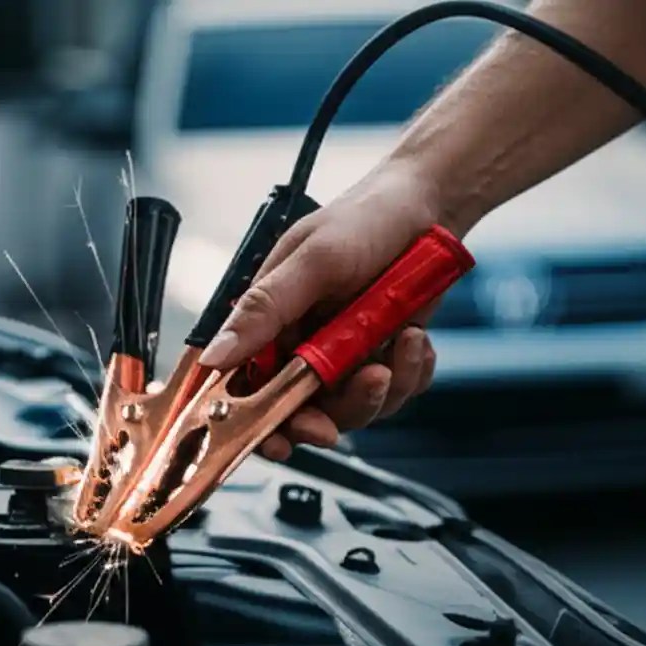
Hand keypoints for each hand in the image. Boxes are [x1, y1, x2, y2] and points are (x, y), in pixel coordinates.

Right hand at [197, 157, 446, 460]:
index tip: (279, 439)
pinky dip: (412, 373)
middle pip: (299, 411)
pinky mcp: (382, 359)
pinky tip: (416, 338)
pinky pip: (394, 393)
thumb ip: (264, 310)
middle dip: (333, 411)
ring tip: (403, 342)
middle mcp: (300, 344)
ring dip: (382, 388)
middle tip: (363, 386)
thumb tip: (215, 356)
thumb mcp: (311, 261)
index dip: (255, 422)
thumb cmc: (365, 218)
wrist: (429, 206)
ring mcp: (342, 356)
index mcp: (267, 320)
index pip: (244, 387)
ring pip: (351, 409)